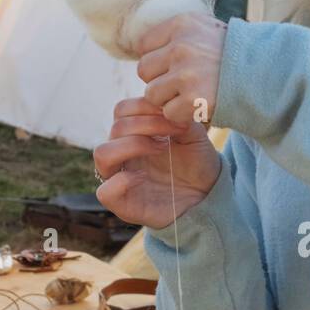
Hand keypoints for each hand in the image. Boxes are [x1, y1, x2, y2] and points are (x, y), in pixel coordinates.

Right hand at [94, 97, 221, 229]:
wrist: (207, 195)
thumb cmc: (197, 163)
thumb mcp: (194, 135)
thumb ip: (180, 117)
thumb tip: (168, 106)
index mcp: (133, 133)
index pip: (123, 110)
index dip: (146, 106)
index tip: (175, 113)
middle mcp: (122, 153)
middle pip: (115, 127)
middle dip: (147, 124)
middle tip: (175, 130)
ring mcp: (119, 177)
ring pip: (102, 153)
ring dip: (133, 145)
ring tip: (161, 148)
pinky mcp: (122, 203)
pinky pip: (104, 191)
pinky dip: (122, 181)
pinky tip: (143, 177)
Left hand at [136, 10, 226, 125]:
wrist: (267, 76)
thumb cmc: (233, 56)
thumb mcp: (206, 30)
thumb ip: (176, 35)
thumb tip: (138, 46)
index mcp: (182, 25)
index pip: (144, 46)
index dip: (158, 60)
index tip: (175, 66)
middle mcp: (181, 46)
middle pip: (144, 71)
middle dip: (160, 81)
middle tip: (183, 85)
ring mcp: (186, 74)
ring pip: (152, 94)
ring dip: (168, 100)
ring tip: (191, 96)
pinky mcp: (192, 99)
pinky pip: (169, 112)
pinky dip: (182, 115)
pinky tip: (198, 107)